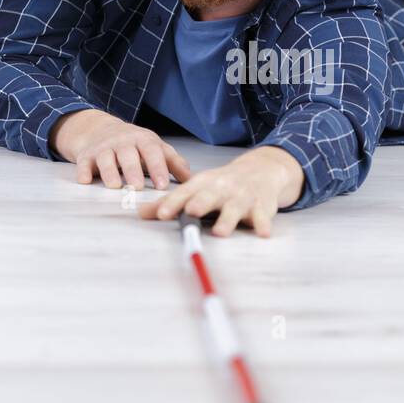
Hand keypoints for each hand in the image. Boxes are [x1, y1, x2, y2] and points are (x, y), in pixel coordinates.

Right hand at [51, 108, 192, 190]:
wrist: (100, 129)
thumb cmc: (134, 144)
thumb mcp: (156, 148)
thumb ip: (174, 163)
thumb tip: (192, 179)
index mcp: (143, 140)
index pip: (152, 152)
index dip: (157, 168)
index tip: (162, 185)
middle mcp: (123, 142)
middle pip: (128, 155)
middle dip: (132, 170)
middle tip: (137, 187)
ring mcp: (103, 148)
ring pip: (106, 158)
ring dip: (109, 172)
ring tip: (114, 186)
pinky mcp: (86, 156)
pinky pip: (83, 163)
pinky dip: (83, 171)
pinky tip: (85, 180)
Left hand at [136, 145, 304, 236]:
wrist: (261, 169)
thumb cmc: (222, 184)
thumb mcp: (196, 188)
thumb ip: (170, 203)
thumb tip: (140, 213)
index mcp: (203, 184)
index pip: (185, 193)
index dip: (173, 203)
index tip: (161, 213)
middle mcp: (222, 188)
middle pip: (210, 196)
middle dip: (201, 203)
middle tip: (192, 211)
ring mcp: (242, 196)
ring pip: (235, 208)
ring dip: (228, 219)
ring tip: (221, 231)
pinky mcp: (261, 205)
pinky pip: (263, 216)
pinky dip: (263, 224)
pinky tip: (262, 233)